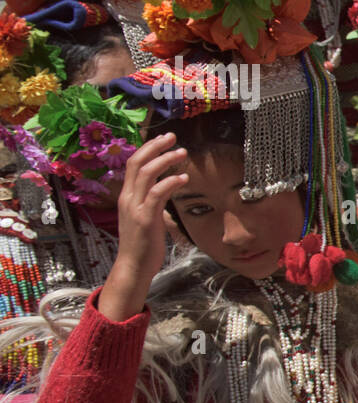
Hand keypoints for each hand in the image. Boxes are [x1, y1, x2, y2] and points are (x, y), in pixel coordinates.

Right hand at [99, 132, 188, 321]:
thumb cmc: (143, 244)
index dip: (148, 148)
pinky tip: (184, 178)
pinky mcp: (145, 218)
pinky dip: (171, 182)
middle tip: (173, 136)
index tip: (164, 139)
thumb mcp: (147, 217)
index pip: (133, 164)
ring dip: (166, 160)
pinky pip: (157, 194)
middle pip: (137, 162)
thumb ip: (153, 202)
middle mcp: (128, 198)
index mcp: (127, 196)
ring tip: (182, 153)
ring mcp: (135, 207)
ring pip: (146, 173)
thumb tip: (165, 191)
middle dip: (155, 146)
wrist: (133, 266)